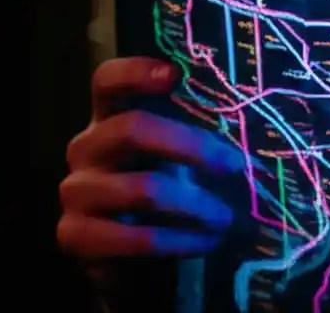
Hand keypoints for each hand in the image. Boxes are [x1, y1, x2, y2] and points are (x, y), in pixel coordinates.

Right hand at [57, 57, 243, 262]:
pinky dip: (178, 241)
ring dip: (194, 204)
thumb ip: (198, 141)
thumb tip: (254, 137)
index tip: (175, 74)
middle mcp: (86, 148)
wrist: (128, 257)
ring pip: (140, 187)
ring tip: (226, 219)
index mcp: (109, 119)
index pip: (107, 82)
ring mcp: (76, 191)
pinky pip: (133, 237)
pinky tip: (204, 242)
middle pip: (131, 128)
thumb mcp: (177, 161)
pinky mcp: (75, 235)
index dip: (134, 72)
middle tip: (234, 165)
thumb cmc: (163, 194)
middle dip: (191, 145)